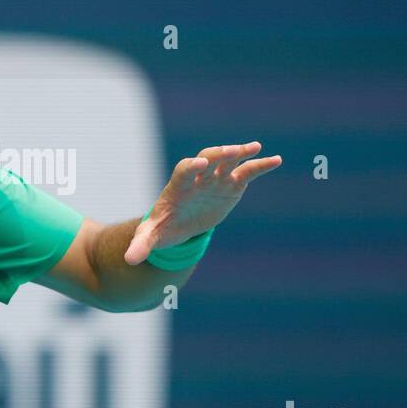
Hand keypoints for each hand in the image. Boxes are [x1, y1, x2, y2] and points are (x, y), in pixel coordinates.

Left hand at [124, 142, 281, 264]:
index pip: (184, 171)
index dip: (191, 167)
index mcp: (178, 187)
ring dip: (241, 153)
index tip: (198, 164)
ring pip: (229, 161)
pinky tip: (277, 160)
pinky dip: (261, 166)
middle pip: (208, 159)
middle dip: (218, 155)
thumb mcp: (151, 237)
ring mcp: (215, 179)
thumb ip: (142, 245)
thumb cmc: (162, 228)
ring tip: (256, 148)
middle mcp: (198, 178)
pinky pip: (247, 173)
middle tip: (232, 151)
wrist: (177, 226)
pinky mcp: (231, 185)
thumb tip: (130, 259)